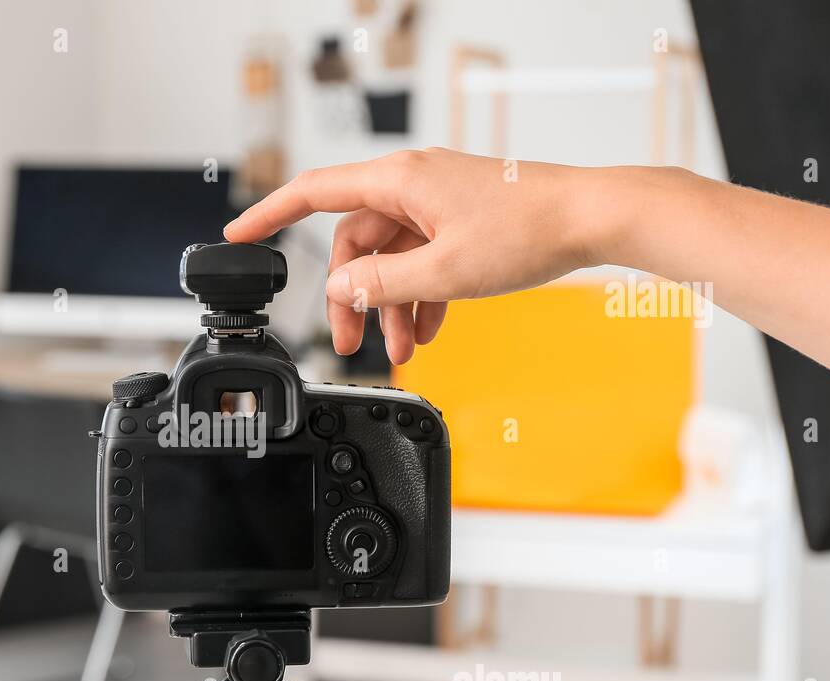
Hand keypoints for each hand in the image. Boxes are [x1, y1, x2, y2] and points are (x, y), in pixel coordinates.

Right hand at [224, 149, 597, 363]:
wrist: (591, 220)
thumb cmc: (528, 230)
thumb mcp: (443, 271)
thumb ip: (381, 284)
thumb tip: (338, 290)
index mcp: (398, 181)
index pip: (312, 194)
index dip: (268, 216)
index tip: (237, 236)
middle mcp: (411, 186)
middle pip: (354, 245)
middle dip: (352, 299)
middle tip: (351, 343)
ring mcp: (436, 204)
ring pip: (390, 260)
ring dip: (391, 307)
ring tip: (401, 350)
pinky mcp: (458, 221)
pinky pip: (421, 261)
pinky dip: (420, 296)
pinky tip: (429, 330)